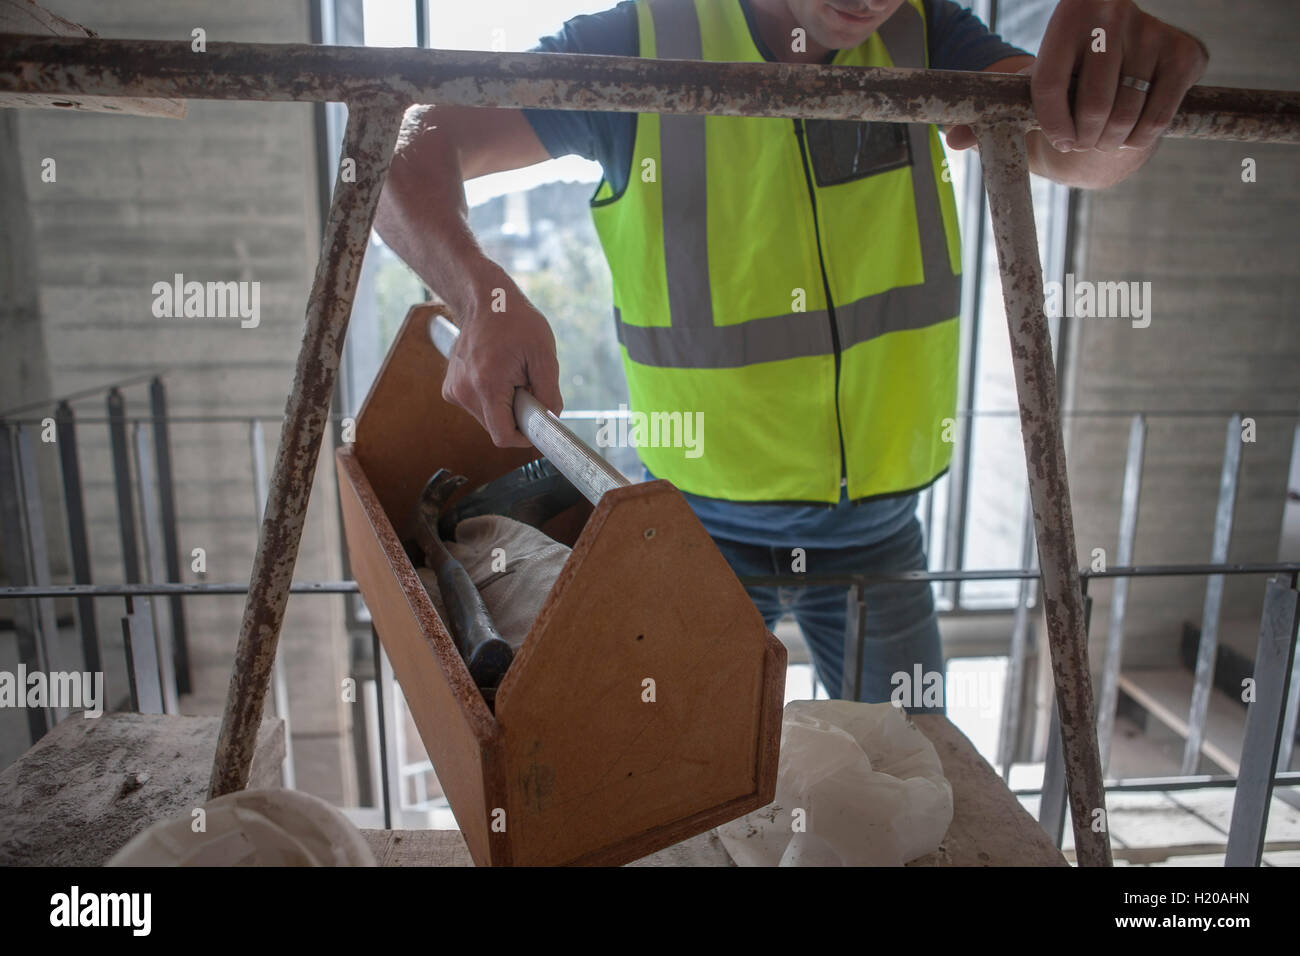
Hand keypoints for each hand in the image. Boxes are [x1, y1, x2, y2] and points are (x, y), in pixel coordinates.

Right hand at [441, 263, 562, 447]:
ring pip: (486, 418)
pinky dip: (490, 398)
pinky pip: (476, 407)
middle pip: (495, 428)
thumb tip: (552, 420)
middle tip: (527, 388)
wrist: (485, 300)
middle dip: (515, 416)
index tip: (536, 426)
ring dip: (503, 407)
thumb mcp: (544, 355)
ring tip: (511, 376)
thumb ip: (550, 393)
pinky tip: (495, 374)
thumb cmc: (516, 322)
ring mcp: (454, 391)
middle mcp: (464, 392)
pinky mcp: (450, 388)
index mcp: (487, 385)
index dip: (523, 437)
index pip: (503, 436)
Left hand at [1031, 0, 1207, 152]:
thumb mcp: (1055, 66)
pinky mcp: (1184, 51)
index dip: (1053, 125)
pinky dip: (1140, 138)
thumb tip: (1064, 141)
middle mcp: (1113, 17)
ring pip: (1125, 117)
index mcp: (1072, 16)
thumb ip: (1048, 96)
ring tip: (1104, 140)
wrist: (1126, 39)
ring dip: (1111, 142)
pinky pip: (1158, 118)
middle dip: (1085, 139)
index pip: (1051, 84)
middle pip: (1093, 106)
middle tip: (1084, 144)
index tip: (1062, 143)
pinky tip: (1131, 134)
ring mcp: (1151, 33)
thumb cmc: (1080, 62)